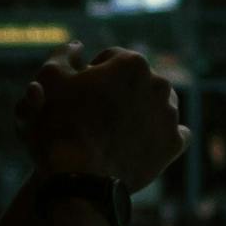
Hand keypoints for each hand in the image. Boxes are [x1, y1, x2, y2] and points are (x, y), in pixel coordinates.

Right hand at [23, 46, 185, 190]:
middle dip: (120, 92)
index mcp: (132, 63)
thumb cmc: (60, 125)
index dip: (91, 75)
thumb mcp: (49, 80)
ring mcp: (170, 114)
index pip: (110, 60)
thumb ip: (63, 55)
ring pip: (156, 104)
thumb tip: (78, 46)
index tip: (80, 94)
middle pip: (136, 81)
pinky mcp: (175, 143)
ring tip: (117, 130)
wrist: (78, 178)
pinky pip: (174, 133)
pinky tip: (143, 142)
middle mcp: (159, 83)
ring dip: (141, 111)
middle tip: (96, 114)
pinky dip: (161, 136)